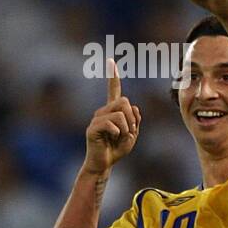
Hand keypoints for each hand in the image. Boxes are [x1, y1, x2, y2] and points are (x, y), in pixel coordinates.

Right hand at [84, 59, 141, 174]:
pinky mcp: (92, 128)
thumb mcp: (132, 134)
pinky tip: (111, 140)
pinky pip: (112, 124)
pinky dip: (117, 133)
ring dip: (126, 128)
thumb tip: (131, 108)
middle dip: (132, 118)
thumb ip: (135, 119)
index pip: (114, 91)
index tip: (110, 61)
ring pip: (120, 113)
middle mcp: (103, 112)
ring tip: (120, 138)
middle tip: (130, 132)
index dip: (113, 76)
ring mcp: (96, 119)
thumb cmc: (116, 150)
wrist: (103, 165)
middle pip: (124, 102)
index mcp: (112, 111)